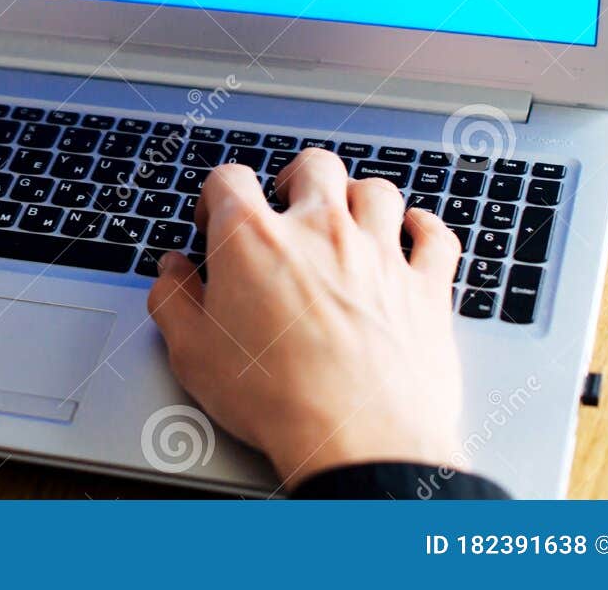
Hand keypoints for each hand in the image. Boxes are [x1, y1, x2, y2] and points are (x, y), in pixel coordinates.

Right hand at [147, 149, 462, 487]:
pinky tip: (414, 231)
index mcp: (254, 240)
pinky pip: (436, 235)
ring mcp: (379, 254)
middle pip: (314, 165)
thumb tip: (171, 273)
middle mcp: (320, 231)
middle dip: (296, 179)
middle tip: (287, 207)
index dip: (218, 196)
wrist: (360, 440)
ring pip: (377, 190)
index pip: (230, 178)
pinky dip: (425, 227)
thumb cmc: (277, 400)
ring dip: (359, 197)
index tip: (217, 222)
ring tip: (348, 217)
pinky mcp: (425, 286)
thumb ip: (174, 302)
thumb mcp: (194, 355)